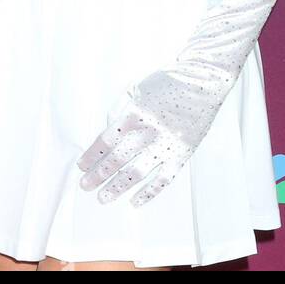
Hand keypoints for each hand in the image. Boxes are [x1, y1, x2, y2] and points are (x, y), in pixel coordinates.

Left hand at [76, 68, 226, 206]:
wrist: (203, 82)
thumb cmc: (167, 83)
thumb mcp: (136, 88)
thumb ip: (119, 109)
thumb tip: (108, 129)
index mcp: (134, 114)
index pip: (106, 140)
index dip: (92, 155)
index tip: (82, 165)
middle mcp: (149, 131)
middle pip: (118, 159)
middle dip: (99, 175)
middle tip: (85, 186)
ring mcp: (167, 144)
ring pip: (137, 173)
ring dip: (118, 187)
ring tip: (104, 197)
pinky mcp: (183, 153)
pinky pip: (164, 179)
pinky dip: (149, 192)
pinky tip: (135, 201)